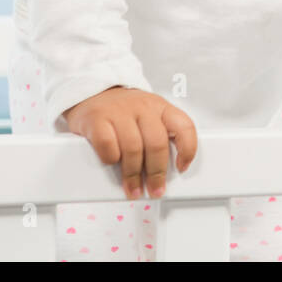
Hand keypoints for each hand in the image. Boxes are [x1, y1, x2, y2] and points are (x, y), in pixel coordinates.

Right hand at [62, 86, 197, 199]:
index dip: (188, 150)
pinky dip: (111, 159)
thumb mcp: (149, 116)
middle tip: (155, 190)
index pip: (184, 126)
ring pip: (133, 148)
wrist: (93, 92)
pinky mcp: (97, 118)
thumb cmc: (125, 111)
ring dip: (133, 174)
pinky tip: (112, 163)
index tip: (182, 168)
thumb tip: (168, 171)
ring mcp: (119, 112)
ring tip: (133, 188)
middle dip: (157, 172)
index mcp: (161, 107)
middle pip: (157, 144)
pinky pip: (108, 145)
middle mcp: (143, 107)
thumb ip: (160, 135)